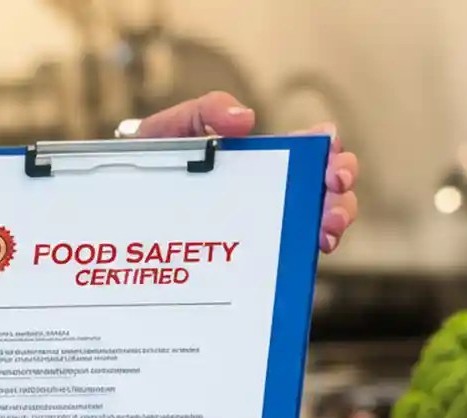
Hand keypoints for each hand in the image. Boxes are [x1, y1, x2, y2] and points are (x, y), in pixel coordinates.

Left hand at [134, 91, 358, 252]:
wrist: (123, 210)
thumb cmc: (155, 167)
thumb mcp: (174, 129)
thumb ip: (205, 110)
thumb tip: (246, 119)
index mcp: (266, 159)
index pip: (315, 153)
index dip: (335, 155)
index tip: (330, 162)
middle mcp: (278, 193)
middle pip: (331, 191)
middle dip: (342, 191)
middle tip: (333, 194)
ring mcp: (271, 227)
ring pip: (323, 225)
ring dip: (335, 222)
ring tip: (326, 231)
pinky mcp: (259, 259)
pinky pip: (293, 259)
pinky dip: (307, 254)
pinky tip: (308, 252)